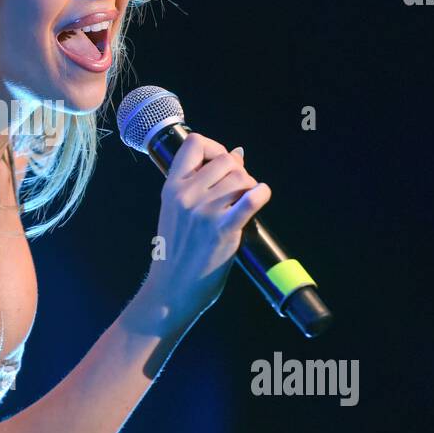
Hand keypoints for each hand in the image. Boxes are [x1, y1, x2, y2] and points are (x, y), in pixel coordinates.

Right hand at [139, 133, 270, 326]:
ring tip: (245, 203)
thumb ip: (201, 182)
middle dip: (239, 171)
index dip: (216, 147)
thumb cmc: (177, 250)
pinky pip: (249, 201)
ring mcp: (204, 213)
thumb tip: (238, 152)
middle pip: (226, 160)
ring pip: (241, 179)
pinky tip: (262, 196)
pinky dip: (261, 194)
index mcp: (172, 187)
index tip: (222, 163)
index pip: (195, 143)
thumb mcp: (177, 210)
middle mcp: (186, 195)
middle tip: (239, 191)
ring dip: (250, 186)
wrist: (171, 288)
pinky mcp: (222, 230)